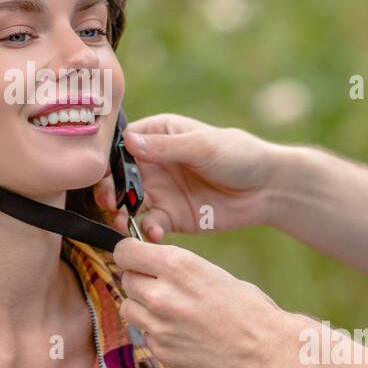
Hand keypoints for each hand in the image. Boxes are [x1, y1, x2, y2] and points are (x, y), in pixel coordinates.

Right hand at [94, 113, 279, 240]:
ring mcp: (161, 191)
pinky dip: (148, 229)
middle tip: (108, 201)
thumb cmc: (239, 155)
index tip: (99, 172)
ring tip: (121, 221)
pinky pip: (150, 224)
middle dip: (108, 189)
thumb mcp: (203, 146)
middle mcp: (154, 162)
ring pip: (127, 203)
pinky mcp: (172, 216)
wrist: (268, 189)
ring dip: (120, 213)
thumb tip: (129, 142)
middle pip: (118, 176)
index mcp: (159, 134)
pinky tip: (155, 232)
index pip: (122, 143)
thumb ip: (167, 148)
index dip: (107, 157)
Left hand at [112, 237, 285, 367]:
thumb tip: (149, 267)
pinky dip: (156, 333)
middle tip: (163, 289)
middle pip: (126, 280)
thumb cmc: (247, 308)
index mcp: (177, 265)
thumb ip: (174, 269)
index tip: (134, 259)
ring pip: (129, 308)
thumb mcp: (210, 272)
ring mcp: (158, 325)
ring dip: (143, 308)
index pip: (125, 252)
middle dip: (141, 281)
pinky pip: (144, 334)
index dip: (129, 255)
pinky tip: (182, 334)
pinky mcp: (160, 350)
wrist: (265, 350)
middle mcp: (161, 293)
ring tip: (171, 312)